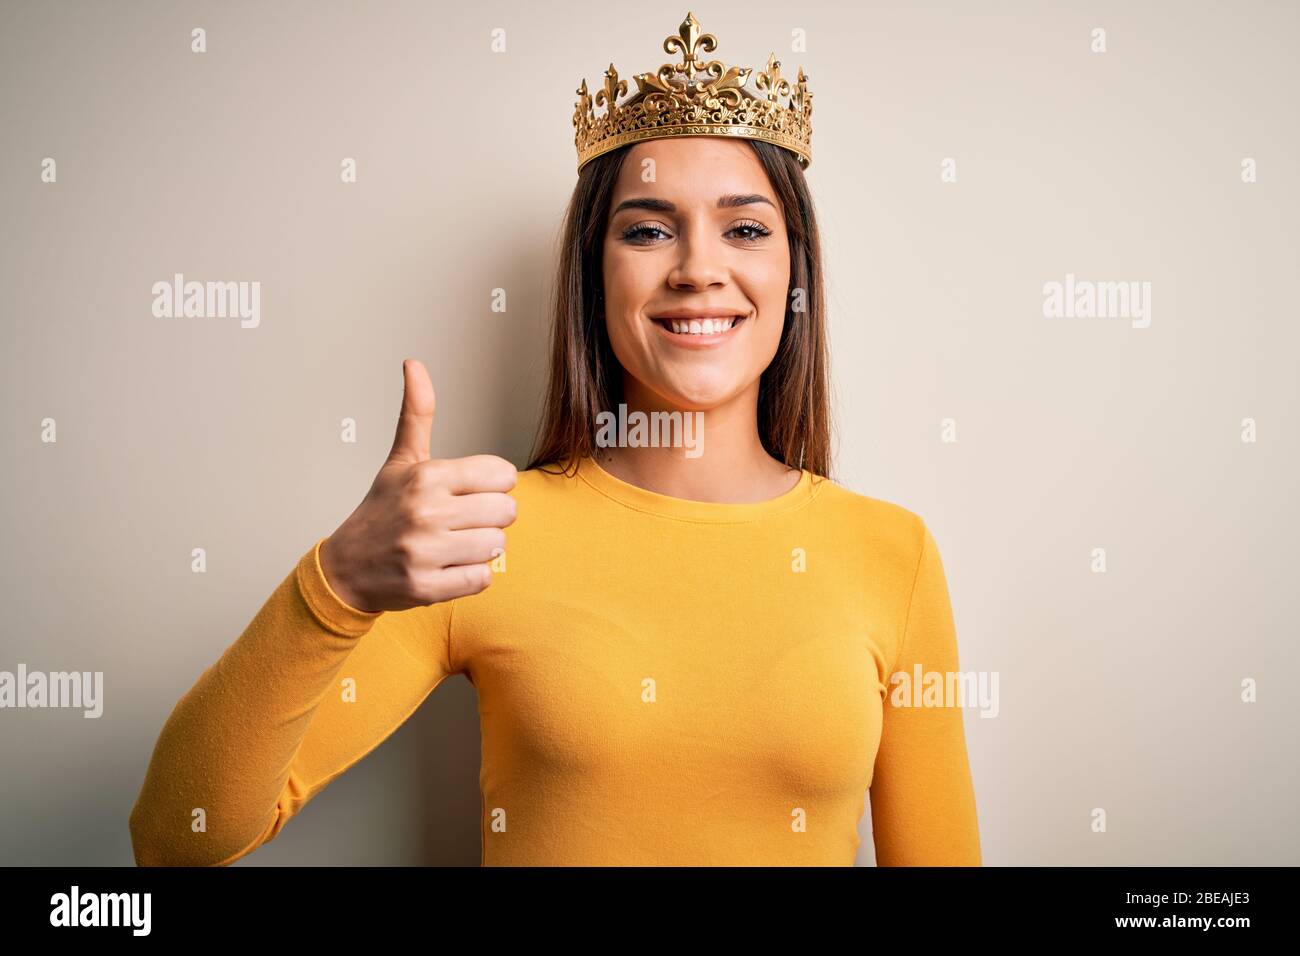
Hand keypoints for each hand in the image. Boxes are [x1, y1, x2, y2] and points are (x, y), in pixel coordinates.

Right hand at [319, 359, 516, 612]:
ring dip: (481, 548)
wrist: (345, 569)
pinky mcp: (427, 587)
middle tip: (462, 521)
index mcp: (427, 476)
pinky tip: (447, 567)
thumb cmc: (380, 512)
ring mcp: (425, 551)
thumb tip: (414, 364)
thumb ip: (417, 413)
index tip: (471, 492)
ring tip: (453, 544)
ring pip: (497, 546)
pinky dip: (471, 576)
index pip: (502, 475)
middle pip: (506, 512)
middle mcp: (427, 511)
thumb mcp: (401, 460)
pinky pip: (482, 579)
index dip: (493, 486)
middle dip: (490, 518)